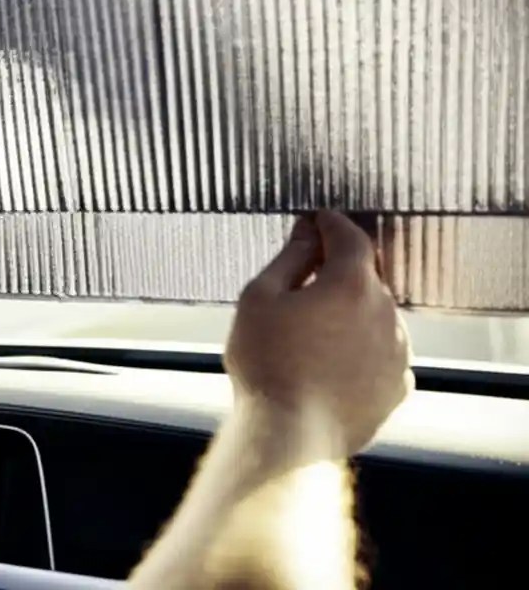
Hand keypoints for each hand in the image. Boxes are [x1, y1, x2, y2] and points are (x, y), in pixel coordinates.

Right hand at [225, 210, 412, 455]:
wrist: (289, 435)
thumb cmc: (267, 365)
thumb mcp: (260, 298)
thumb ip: (290, 258)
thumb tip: (307, 232)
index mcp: (352, 284)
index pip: (349, 236)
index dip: (330, 224)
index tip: (315, 221)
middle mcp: (386, 313)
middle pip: (364, 276)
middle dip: (336, 271)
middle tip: (301, 280)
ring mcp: (397, 352)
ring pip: (374, 316)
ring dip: (349, 314)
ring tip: (308, 335)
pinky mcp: (396, 387)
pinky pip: (380, 354)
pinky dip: (359, 350)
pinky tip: (327, 364)